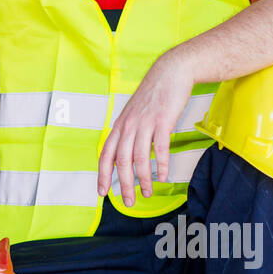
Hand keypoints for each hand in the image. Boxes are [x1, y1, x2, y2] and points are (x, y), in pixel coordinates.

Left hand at [98, 49, 195, 205]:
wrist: (170, 72)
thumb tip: (126, 154)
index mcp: (120, 125)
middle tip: (128, 201)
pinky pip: (160, 147)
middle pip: (122, 160)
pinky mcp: (163, 120)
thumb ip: (129, 132)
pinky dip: (161, 164)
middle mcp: (129, 125)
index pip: (106, 154)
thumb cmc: (153, 95)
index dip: (102, 174)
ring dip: (143, 178)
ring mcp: (145, 122)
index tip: (102, 192)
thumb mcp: (134, 113)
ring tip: (147, 193)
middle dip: (123, 184)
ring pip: (140, 157)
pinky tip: (162, 176)